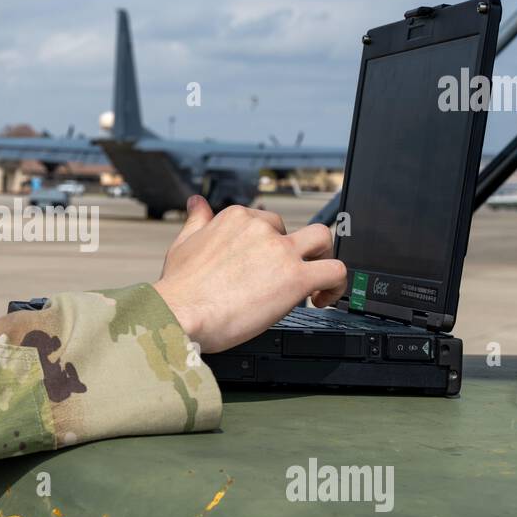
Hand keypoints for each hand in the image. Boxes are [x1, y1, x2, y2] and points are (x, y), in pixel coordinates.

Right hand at [152, 196, 346, 353]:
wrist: (180, 314)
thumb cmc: (179, 289)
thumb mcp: (184, 244)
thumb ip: (196, 221)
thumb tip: (196, 202)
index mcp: (236, 219)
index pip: (267, 222)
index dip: (270, 246)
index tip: (266, 267)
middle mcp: (261, 228)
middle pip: (295, 231)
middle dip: (295, 253)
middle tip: (284, 279)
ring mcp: (280, 251)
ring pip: (323, 240)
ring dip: (323, 258)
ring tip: (315, 283)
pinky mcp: (296, 277)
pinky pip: (335, 271)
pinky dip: (337, 285)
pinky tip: (322, 300)